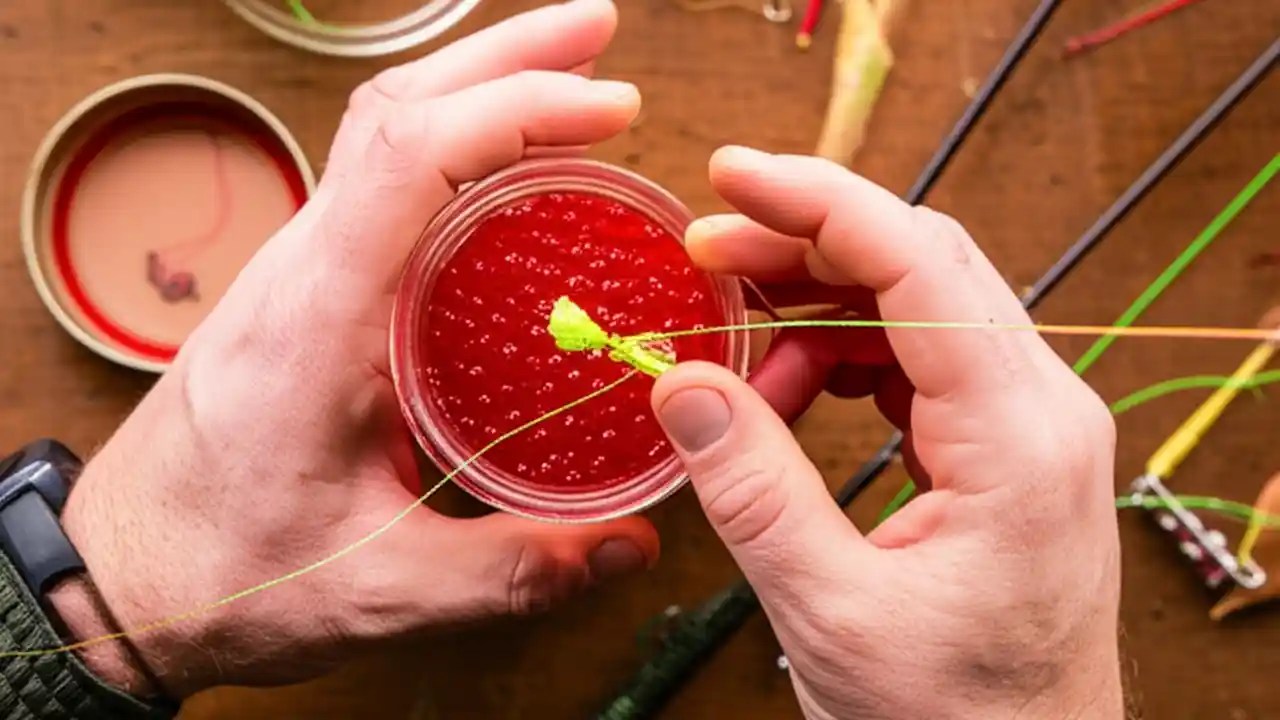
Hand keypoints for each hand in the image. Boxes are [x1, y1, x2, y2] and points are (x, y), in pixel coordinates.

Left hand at [48, 0, 657, 698]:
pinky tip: (505, 165)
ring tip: (568, 74)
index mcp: (318, 319)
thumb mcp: (379, 590)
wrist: (123, 577)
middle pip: (398, 109)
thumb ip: (512, 571)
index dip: (514, 107)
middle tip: (597, 34)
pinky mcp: (308, 293)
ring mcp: (301, 273)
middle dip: (504, 55)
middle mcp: (304, 272)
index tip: (608, 105)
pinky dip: (453, 144)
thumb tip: (629, 546)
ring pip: (383, 134)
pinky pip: (380, 184)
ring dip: (475, 85)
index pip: (411, 156)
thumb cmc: (225, 570)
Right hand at [652, 147, 1122, 718]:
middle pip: (919, 267)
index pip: (921, 266)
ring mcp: (1026, 426)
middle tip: (704, 251)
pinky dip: (837, 360)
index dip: (820, 203)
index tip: (733, 176)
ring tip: (729, 344)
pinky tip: (780, 391)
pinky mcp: (999, 448)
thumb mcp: (832, 612)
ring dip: (814, 306)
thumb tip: (681, 385)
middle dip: (803, 245)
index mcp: (1020, 440)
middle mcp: (1040, 412)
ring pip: (914, 306)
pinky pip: (914, 362)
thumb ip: (752, 490)